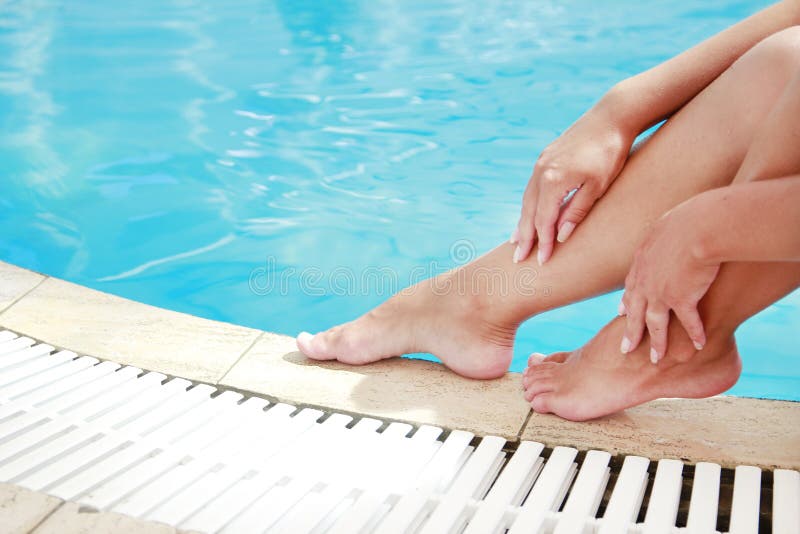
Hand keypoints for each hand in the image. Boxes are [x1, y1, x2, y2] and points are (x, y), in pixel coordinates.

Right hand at [512, 99, 634, 264]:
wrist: (611, 116)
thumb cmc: (611, 152)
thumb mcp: (598, 186)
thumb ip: (577, 211)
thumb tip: (561, 236)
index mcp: (553, 181)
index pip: (543, 221)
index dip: (542, 243)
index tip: (542, 262)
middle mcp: (541, 172)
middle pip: (528, 212)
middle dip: (524, 237)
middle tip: (518, 259)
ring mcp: (541, 164)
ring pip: (527, 199)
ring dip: (522, 221)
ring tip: (517, 240)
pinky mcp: (545, 158)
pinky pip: (532, 188)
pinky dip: (529, 204)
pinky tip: (529, 213)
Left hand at [620, 201, 720, 362]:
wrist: (698, 228)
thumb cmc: (687, 220)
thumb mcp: (665, 225)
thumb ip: (662, 235)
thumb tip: (666, 230)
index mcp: (641, 262)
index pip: (631, 287)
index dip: (628, 303)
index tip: (622, 314)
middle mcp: (646, 281)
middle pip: (635, 312)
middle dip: (630, 332)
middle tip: (624, 349)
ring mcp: (661, 293)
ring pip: (655, 324)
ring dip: (657, 343)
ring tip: (656, 358)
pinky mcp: (682, 300)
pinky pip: (688, 323)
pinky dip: (695, 334)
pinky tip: (699, 345)